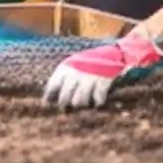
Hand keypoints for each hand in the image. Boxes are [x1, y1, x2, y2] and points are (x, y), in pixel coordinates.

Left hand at [42, 29, 162, 107]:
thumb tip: (54, 95)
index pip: (53, 84)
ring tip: (83, 105)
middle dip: (65, 105)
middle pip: (65, 96)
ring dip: (81, 105)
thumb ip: (66, 76)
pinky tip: (98, 103)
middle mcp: (76, 72)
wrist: (115, 52)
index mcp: (66, 66)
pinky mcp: (104, 80)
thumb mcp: (75, 64)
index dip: (48, 96)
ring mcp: (89, 76)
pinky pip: (98, 97)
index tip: (46, 105)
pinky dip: (98, 102)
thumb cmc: (92, 60)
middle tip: (66, 110)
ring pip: (79, 100)